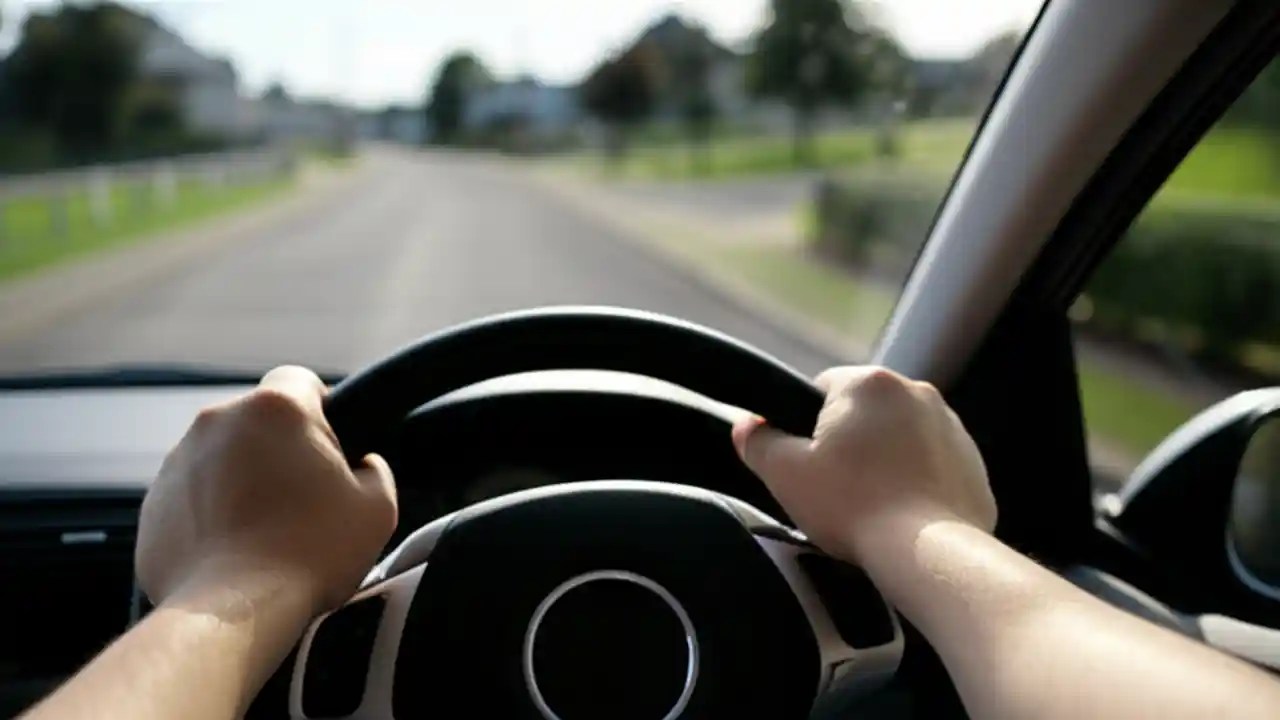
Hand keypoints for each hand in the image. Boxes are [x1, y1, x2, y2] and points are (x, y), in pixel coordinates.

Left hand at [136, 366, 397, 616]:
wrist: (233, 613)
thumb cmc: (310, 553)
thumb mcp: (378, 506)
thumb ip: (374, 468)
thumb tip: (361, 465)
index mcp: (276, 408)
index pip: (302, 380)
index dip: (323, 411)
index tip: (332, 449)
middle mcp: (218, 421)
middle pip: (259, 420)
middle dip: (280, 449)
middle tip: (305, 498)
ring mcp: (178, 461)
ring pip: (223, 456)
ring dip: (244, 480)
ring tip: (268, 530)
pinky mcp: (152, 503)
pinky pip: (193, 495)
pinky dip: (212, 513)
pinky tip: (237, 549)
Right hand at [732, 366, 993, 563]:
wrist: (929, 554)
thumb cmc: (852, 506)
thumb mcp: (785, 475)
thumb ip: (758, 442)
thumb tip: (745, 425)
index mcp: (868, 383)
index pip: (822, 388)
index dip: (806, 426)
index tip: (808, 463)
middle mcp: (916, 391)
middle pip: (864, 411)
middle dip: (849, 442)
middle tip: (836, 487)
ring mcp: (952, 426)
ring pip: (900, 436)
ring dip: (884, 459)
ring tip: (871, 505)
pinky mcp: (974, 463)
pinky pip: (933, 463)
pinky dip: (917, 481)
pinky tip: (903, 515)